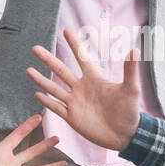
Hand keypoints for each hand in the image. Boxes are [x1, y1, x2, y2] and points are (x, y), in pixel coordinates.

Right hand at [27, 27, 141, 151]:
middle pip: (61, 70)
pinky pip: (56, 108)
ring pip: (54, 88)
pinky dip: (47, 102)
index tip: (66, 30)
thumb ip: (130, 70)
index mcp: (94, 78)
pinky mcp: (72, 117)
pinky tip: (37, 94)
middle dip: (48, 59)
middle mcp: (81, 88)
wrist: (125, 135)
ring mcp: (75, 102)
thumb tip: (136, 50)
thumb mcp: (131, 89)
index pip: (81, 57)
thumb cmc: (130, 111)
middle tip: (35, 48)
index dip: (74, 44)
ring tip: (28, 70)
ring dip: (41, 80)